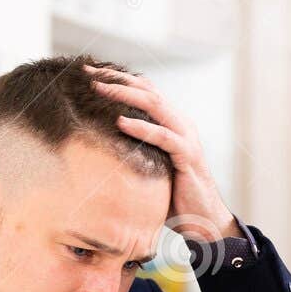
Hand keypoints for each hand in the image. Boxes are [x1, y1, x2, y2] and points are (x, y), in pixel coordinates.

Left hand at [85, 63, 240, 243]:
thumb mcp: (149, 166)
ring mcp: (186, 137)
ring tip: (99, 88)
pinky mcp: (187, 156)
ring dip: (125, 94)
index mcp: (171, 123)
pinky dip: (142, 128)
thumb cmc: (172, 196)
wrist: (202, 220)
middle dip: (116, 78)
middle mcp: (180, 123)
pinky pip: (164, 137)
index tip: (89, 72)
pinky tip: (120, 122)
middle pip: (147, 90)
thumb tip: (98, 147)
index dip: (117, 79)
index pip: (144, 90)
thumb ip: (133, 150)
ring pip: (155, 105)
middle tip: (88, 72)